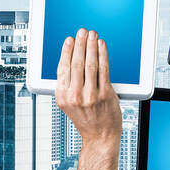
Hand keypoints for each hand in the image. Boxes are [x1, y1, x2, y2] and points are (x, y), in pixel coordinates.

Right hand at [59, 29, 122, 169]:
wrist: (100, 137)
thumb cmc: (86, 120)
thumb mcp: (68, 104)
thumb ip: (68, 85)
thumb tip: (71, 60)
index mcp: (63, 97)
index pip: (63, 68)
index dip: (67, 51)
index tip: (70, 40)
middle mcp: (75, 96)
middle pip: (77, 63)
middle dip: (80, 44)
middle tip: (82, 32)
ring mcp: (91, 95)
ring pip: (91, 64)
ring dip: (92, 46)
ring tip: (92, 36)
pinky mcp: (106, 94)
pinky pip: (104, 70)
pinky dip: (103, 55)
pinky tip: (102, 47)